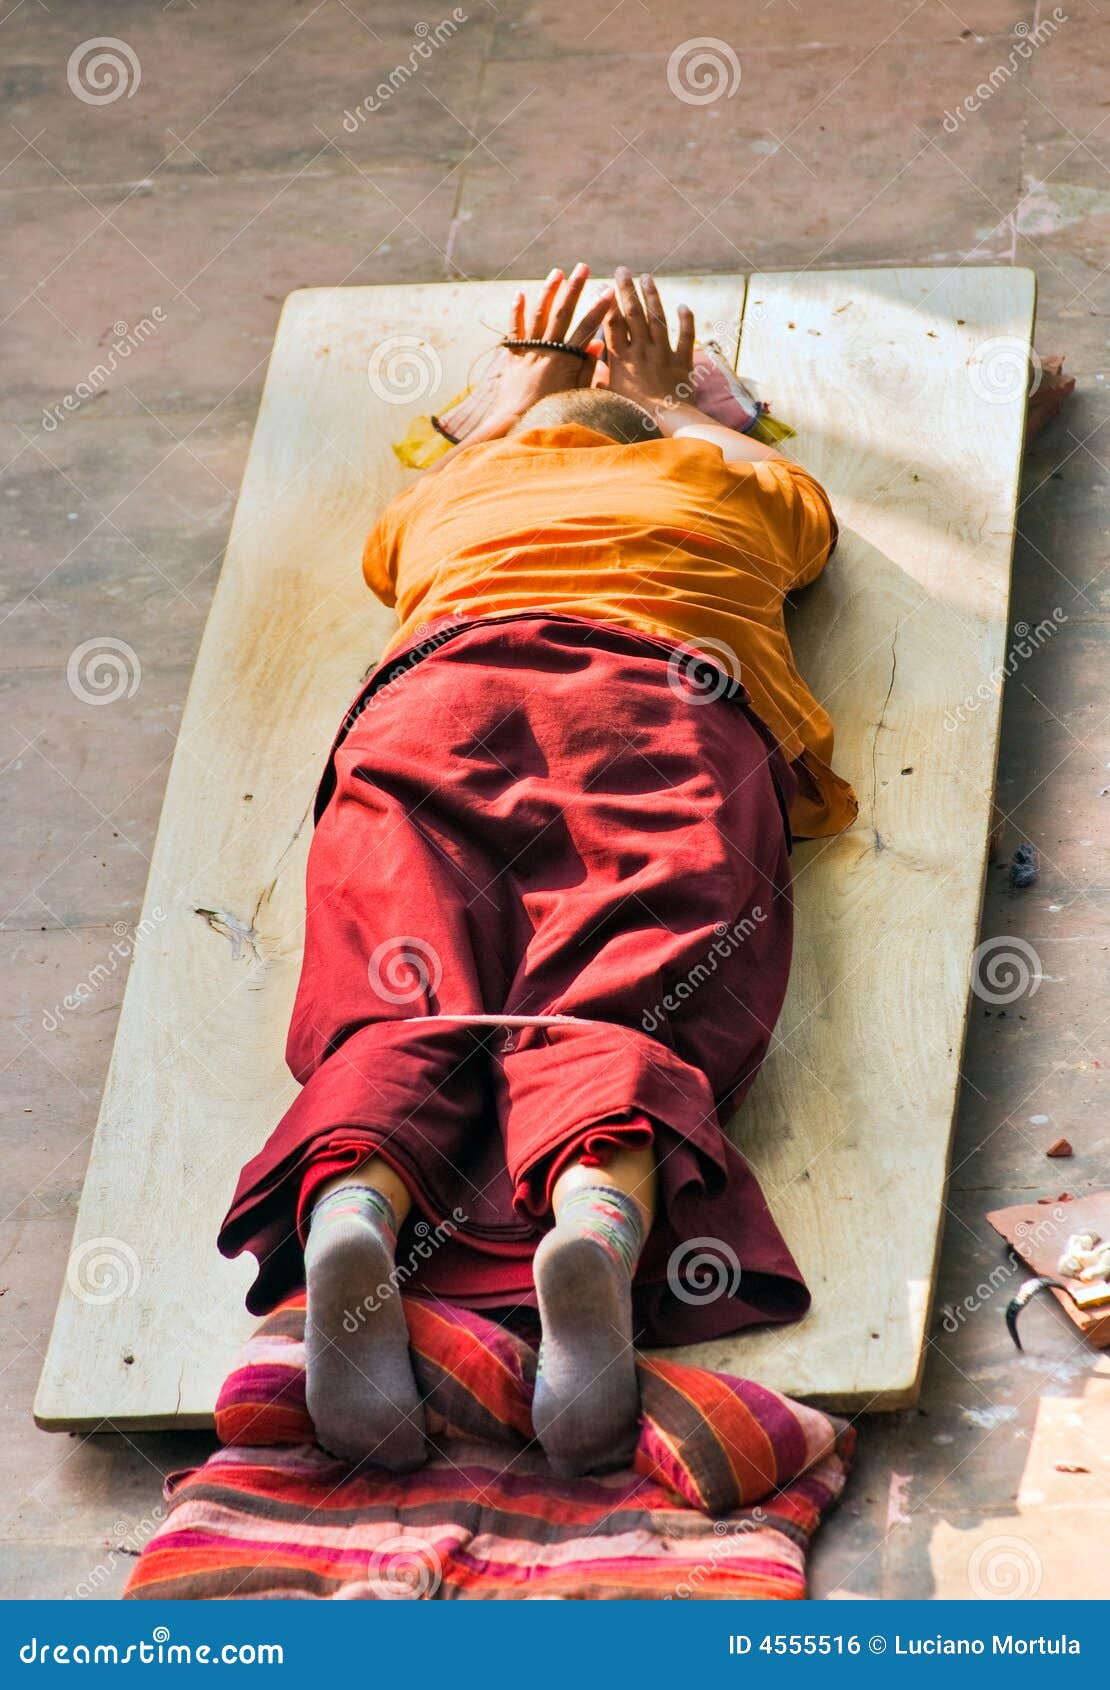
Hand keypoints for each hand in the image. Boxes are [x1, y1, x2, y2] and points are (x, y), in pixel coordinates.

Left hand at [452, 264, 613, 445]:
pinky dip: (516, 311)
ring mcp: (529, 351)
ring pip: (539, 315)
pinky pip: (514, 329)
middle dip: (574, 288)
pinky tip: (520, 294)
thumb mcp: (576, 394)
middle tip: (583, 267)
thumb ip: (587, 369)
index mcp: (565, 361)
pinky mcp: (513, 356)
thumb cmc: (551, 414)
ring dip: (548, 291)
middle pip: (562, 312)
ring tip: (557, 272)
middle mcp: (546, 351)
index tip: (610, 292)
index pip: (586, 328)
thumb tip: (598, 345)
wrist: (516, 423)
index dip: (599, 309)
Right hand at [604, 268, 695, 419]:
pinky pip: (686, 337)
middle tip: (623, 270)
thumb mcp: (609, 400)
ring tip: (647, 277)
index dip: (608, 303)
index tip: (603, 286)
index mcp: (622, 360)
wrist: (666, 423)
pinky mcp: (682, 362)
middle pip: (633, 314)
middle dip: (627, 289)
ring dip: (652, 296)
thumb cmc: (633, 416)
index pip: (612, 324)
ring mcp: (663, 354)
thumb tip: (588, 373)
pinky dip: (686, 320)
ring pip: (657, 318)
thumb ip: (599, 383)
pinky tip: (683, 305)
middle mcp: (642, 350)